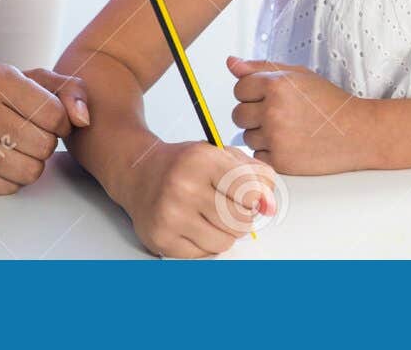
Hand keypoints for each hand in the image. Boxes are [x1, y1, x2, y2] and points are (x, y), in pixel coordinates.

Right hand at [0, 64, 89, 193]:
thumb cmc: (1, 94)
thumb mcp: (36, 80)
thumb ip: (71, 90)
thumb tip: (83, 120)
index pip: (55, 114)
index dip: (62, 123)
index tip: (51, 120)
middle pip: (43, 145)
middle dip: (46, 144)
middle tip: (31, 134)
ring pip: (28, 171)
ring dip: (32, 164)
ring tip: (17, 148)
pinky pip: (7, 188)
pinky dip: (11, 179)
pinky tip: (0, 161)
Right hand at [120, 140, 275, 258]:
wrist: (139, 173)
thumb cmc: (185, 165)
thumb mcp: (222, 155)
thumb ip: (256, 176)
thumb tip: (270, 207)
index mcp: (202, 159)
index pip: (250, 193)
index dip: (253, 197)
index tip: (243, 194)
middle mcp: (183, 186)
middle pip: (240, 221)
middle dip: (241, 217)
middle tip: (227, 206)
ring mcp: (170, 215)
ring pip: (225, 242)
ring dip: (224, 233)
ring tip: (210, 216)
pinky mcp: (161, 238)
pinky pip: (204, 255)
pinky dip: (205, 244)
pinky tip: (193, 226)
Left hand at [228, 56, 371, 174]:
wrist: (358, 133)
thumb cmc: (329, 103)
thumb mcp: (298, 74)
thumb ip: (261, 67)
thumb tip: (231, 63)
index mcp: (276, 84)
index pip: (239, 88)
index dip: (253, 94)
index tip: (269, 98)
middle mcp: (273, 110)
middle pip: (238, 114)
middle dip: (253, 115)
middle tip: (280, 115)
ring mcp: (276, 137)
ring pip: (246, 137)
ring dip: (261, 135)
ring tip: (289, 130)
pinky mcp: (281, 160)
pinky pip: (258, 155)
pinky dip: (270, 152)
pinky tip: (291, 145)